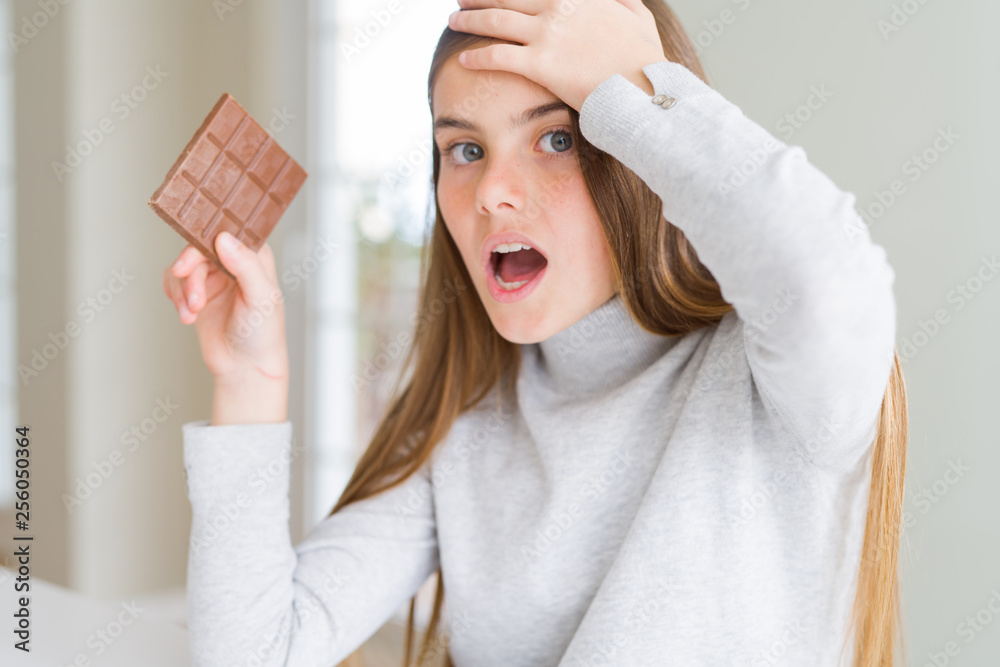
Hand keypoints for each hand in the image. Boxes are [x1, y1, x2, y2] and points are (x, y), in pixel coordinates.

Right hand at [161, 232, 288, 385]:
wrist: (244, 367)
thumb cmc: (262, 335)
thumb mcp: (261, 298)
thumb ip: (246, 266)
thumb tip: (224, 239)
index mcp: (255, 258)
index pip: (228, 234)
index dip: (208, 240)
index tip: (194, 256)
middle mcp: (233, 263)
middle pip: (199, 250)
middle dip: (192, 276)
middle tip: (193, 298)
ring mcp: (213, 277)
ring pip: (184, 267)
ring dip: (183, 292)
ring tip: (192, 313)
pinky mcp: (196, 292)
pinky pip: (174, 282)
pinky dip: (175, 298)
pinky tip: (186, 315)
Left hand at [448, 0, 668, 110]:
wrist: (643, 88)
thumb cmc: (644, 60)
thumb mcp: (638, 17)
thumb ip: (622, 1)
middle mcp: (558, 8)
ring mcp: (546, 34)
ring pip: (496, 21)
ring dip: (470, 20)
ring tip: (453, 20)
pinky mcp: (539, 64)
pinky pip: (498, 56)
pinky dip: (477, 56)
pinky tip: (463, 59)